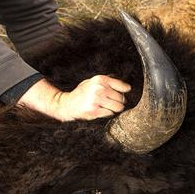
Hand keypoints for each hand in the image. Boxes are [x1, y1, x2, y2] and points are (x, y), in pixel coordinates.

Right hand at [17, 75, 132, 120]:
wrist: (67, 104)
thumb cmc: (83, 93)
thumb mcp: (93, 82)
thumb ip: (108, 82)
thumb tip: (127, 87)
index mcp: (100, 79)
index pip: (123, 86)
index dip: (125, 91)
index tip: (124, 93)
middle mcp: (99, 88)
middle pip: (122, 98)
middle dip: (118, 101)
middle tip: (109, 102)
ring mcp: (97, 100)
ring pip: (118, 107)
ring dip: (114, 109)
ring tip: (106, 106)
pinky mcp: (95, 110)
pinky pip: (110, 114)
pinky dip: (107, 113)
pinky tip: (100, 110)